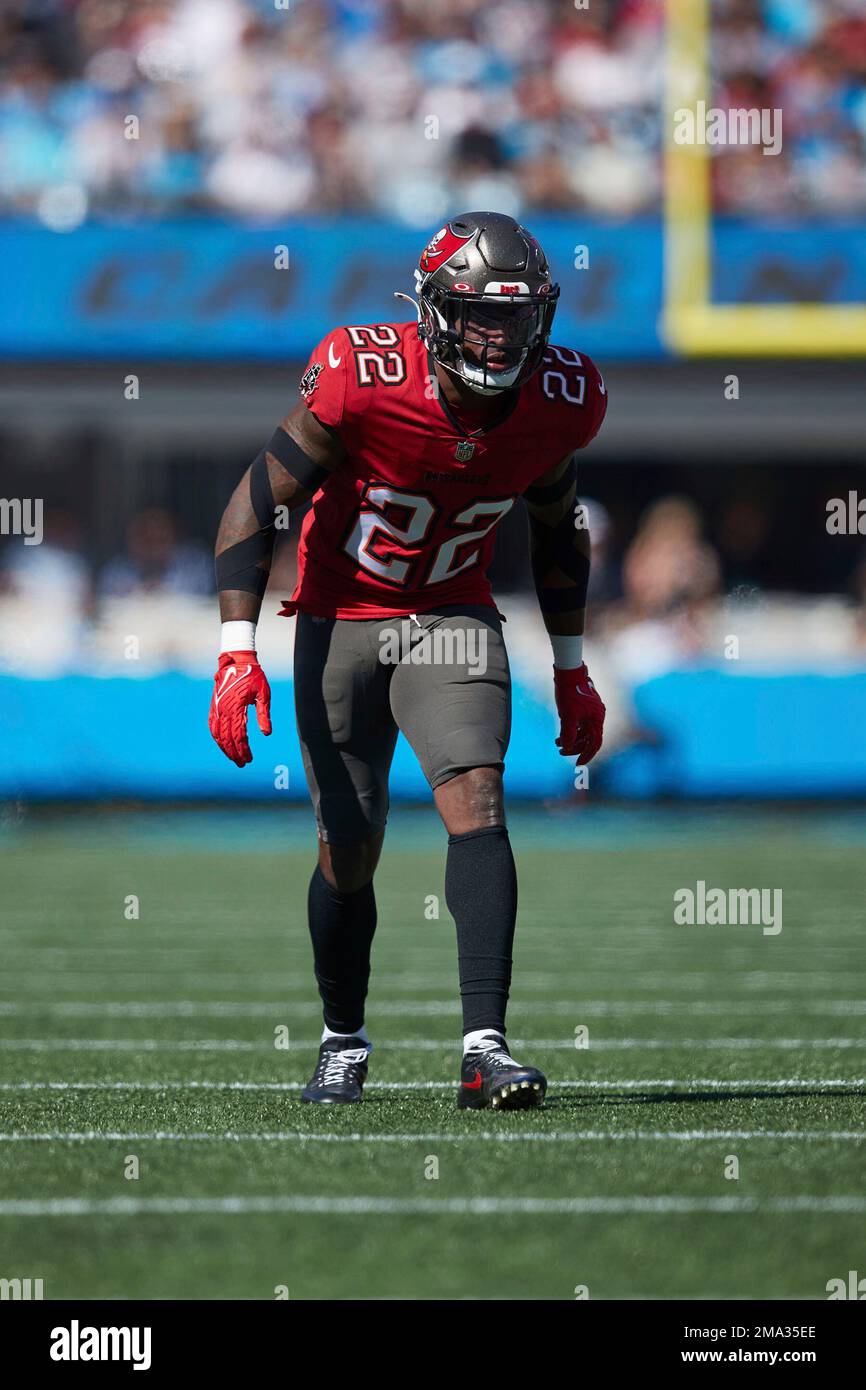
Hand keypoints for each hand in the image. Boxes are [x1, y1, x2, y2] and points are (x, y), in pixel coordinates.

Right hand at [208, 650, 271, 766]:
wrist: (237, 661)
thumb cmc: (254, 676)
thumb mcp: (263, 694)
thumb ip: (264, 714)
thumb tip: (266, 733)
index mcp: (236, 707)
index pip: (238, 735)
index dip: (243, 749)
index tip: (249, 759)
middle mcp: (223, 709)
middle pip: (227, 738)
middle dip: (234, 753)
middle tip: (242, 763)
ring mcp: (217, 708)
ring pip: (218, 734)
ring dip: (224, 748)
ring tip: (233, 757)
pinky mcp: (214, 706)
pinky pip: (212, 725)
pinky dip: (216, 737)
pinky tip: (222, 744)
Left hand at [553, 663, 604, 764]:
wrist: (568, 673)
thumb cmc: (570, 693)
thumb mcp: (568, 715)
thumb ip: (568, 733)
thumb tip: (567, 746)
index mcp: (597, 719)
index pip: (595, 743)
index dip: (587, 754)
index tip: (578, 763)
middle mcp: (596, 717)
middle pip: (588, 739)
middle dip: (575, 747)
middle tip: (561, 752)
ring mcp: (590, 712)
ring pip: (583, 732)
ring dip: (571, 739)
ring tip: (557, 743)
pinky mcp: (584, 708)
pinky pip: (579, 724)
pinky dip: (571, 731)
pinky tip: (560, 735)